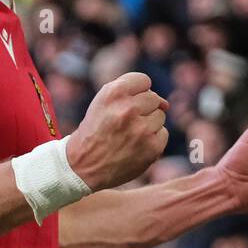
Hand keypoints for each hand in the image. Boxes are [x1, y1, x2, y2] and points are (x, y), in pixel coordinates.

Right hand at [68, 71, 168, 191]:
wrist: (82, 167)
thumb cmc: (95, 132)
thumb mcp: (102, 102)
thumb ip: (128, 92)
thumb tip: (165, 103)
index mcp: (113, 93)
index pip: (143, 80)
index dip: (137, 92)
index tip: (127, 105)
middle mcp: (128, 109)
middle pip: (153, 99)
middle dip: (143, 110)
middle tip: (124, 124)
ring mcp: (142, 129)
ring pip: (160, 116)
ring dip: (148, 125)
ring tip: (129, 136)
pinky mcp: (152, 147)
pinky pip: (163, 134)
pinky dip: (152, 141)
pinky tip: (135, 147)